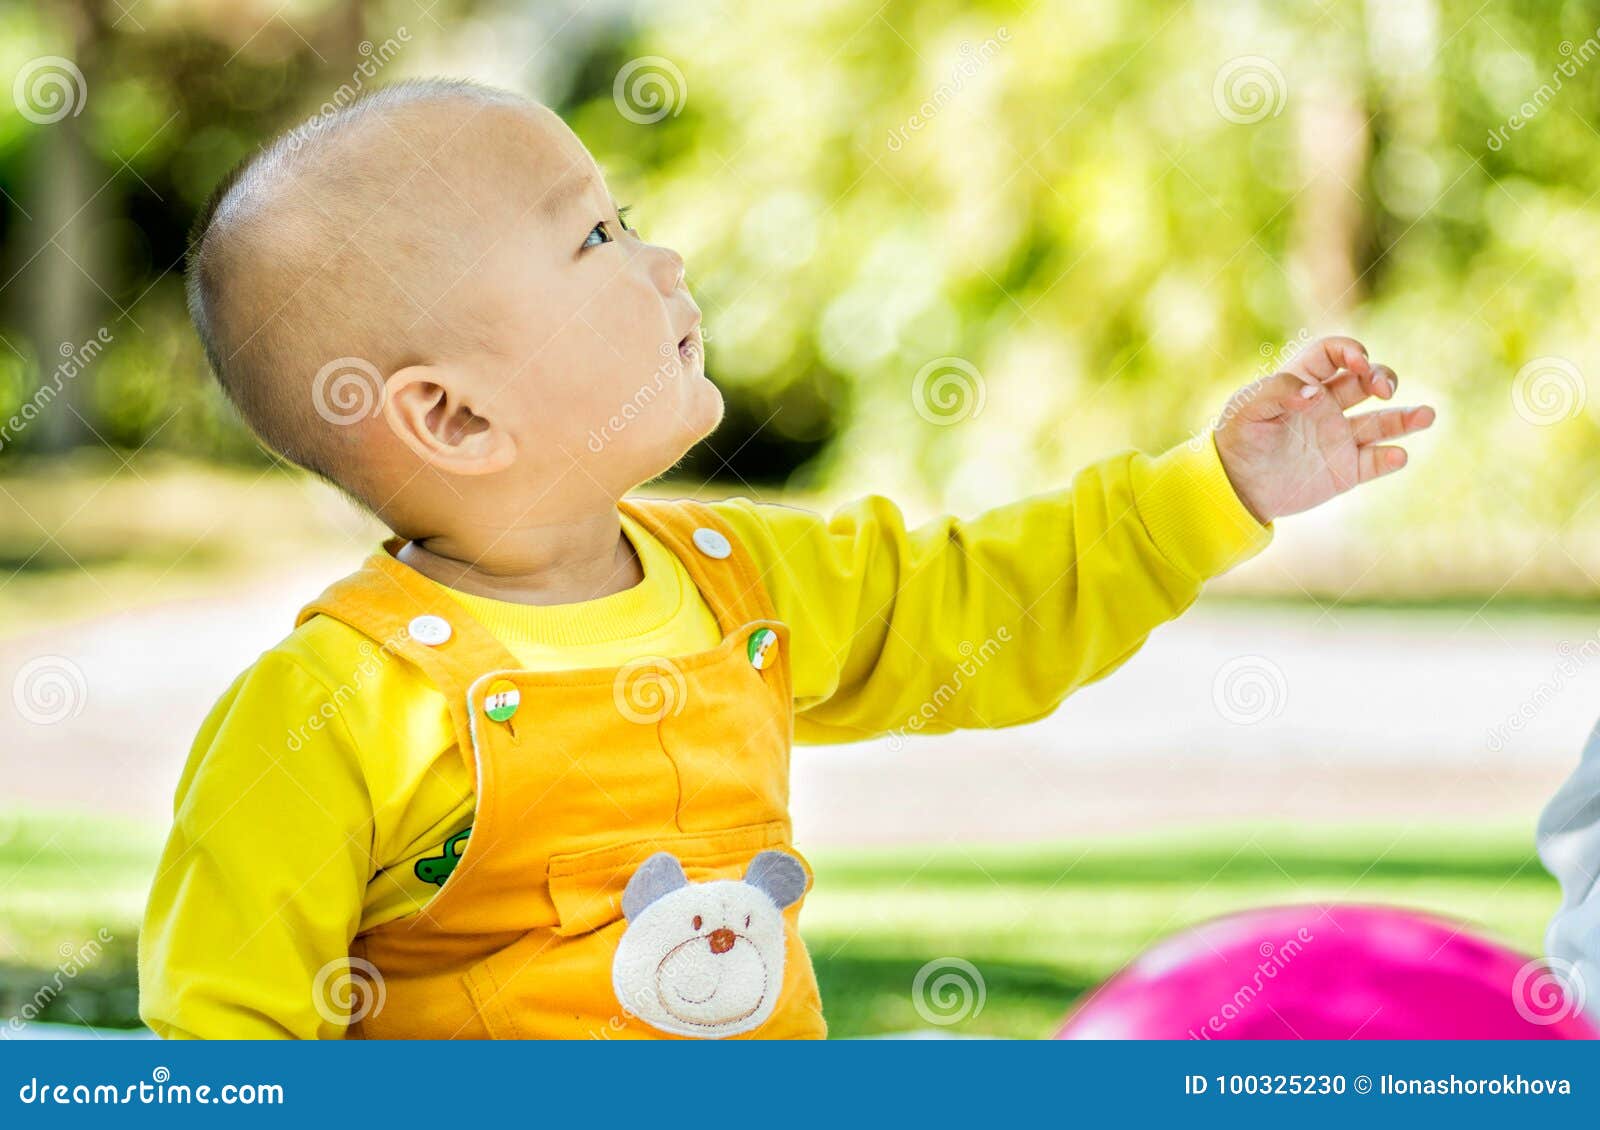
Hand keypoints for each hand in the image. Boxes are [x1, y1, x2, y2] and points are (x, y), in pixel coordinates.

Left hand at [1213, 335, 1434, 523]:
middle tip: (1384, 390)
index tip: (1358, 363)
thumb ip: (1276, 392)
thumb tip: (1315, 394)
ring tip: (1426, 415)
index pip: (1333, 354)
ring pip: (1381, 422)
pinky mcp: (1345, 470)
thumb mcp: (1245, 410)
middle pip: (1365, 381)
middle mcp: (1327, 406)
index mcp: (1303, 382)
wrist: (1234, 488)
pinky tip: (1397, 455)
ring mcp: (1339, 438)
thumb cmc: (1236, 440)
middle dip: (1381, 378)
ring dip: (1406, 418)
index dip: (1351, 351)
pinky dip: (1389, 458)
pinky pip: (1375, 462)